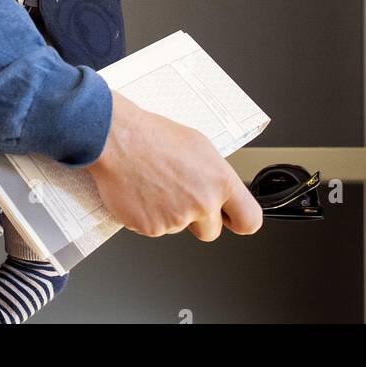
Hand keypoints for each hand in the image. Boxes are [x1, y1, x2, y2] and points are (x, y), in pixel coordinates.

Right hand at [84, 90, 263, 241]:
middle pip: (211, 232)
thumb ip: (214, 176)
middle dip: (199, 219)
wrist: (116, 138)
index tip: (233, 219)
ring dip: (170, 212)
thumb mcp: (198, 145)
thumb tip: (218, 190)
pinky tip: (143, 192)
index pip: (249, 220)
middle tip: (180, 194)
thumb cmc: (153, 135)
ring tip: (155, 183)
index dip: (240, 221)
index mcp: (219, 181)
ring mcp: (177, 219)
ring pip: (179, 226)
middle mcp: (202, 204)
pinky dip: (149, 215)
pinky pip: (155, 228)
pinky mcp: (152, 228)